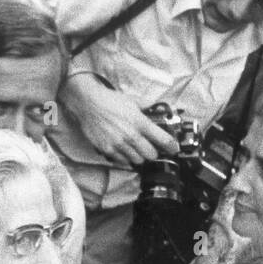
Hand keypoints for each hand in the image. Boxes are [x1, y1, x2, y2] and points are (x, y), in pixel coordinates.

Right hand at [60, 74, 179, 166]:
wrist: (88, 104)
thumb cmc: (110, 101)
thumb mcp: (133, 102)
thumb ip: (147, 110)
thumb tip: (157, 112)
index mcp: (140, 122)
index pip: (163, 139)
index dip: (171, 146)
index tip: (174, 149)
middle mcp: (131, 135)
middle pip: (151, 155)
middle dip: (153, 152)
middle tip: (150, 147)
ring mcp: (119, 145)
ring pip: (137, 160)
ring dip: (139, 156)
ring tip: (135, 148)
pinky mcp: (108, 150)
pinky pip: (122, 161)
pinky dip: (125, 158)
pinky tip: (123, 149)